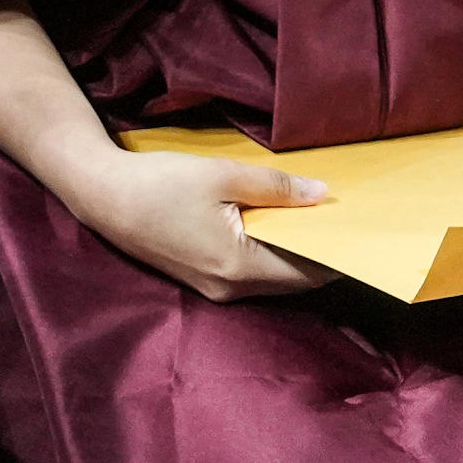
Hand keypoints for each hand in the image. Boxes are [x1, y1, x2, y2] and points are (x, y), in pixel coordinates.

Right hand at [47, 143, 333, 301]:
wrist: (102, 196)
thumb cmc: (159, 183)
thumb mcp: (222, 174)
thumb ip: (276, 187)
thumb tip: (321, 195)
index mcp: (239, 267)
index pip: (308, 272)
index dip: (336, 254)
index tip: (360, 232)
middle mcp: (230, 288)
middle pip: (293, 279)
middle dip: (318, 252)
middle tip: (340, 220)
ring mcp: (214, 288)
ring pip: (272, 277)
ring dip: (293, 252)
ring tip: (312, 218)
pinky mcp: (201, 279)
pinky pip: (250, 272)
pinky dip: (269, 252)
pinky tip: (274, 224)